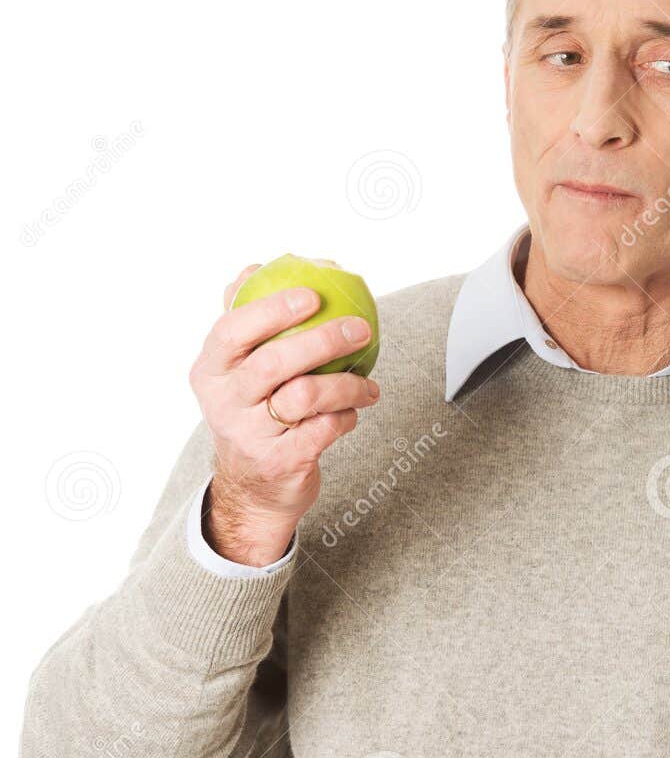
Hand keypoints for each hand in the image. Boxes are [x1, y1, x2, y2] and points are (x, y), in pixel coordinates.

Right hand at [189, 261, 379, 565]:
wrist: (253, 490)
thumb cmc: (252, 415)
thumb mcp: (234, 372)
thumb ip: (243, 321)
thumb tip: (255, 267)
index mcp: (210, 372)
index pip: (232, 330)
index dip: (272, 309)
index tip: (312, 295)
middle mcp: (224, 403)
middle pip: (273, 362)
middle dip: (323, 340)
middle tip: (360, 328)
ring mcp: (249, 436)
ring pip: (304, 396)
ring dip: (346, 383)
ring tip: (369, 383)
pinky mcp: (279, 463)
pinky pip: (323, 430)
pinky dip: (345, 417)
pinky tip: (355, 410)